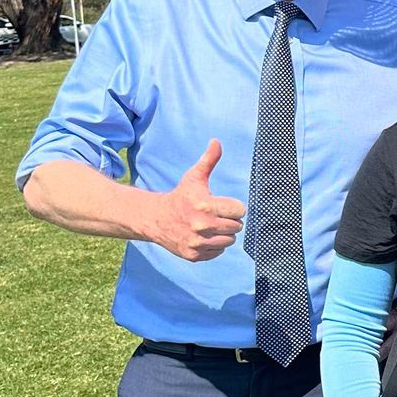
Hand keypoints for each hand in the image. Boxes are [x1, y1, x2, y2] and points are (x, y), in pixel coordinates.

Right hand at [147, 140, 245, 260]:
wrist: (156, 219)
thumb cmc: (181, 196)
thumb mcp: (194, 177)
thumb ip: (209, 160)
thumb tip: (216, 141)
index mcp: (205, 206)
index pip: (239, 211)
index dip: (233, 207)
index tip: (223, 205)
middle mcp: (201, 226)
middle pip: (237, 227)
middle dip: (230, 221)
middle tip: (216, 216)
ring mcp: (197, 243)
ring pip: (229, 241)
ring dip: (224, 234)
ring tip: (211, 226)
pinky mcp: (193, 255)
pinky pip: (218, 252)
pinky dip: (214, 246)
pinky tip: (203, 237)